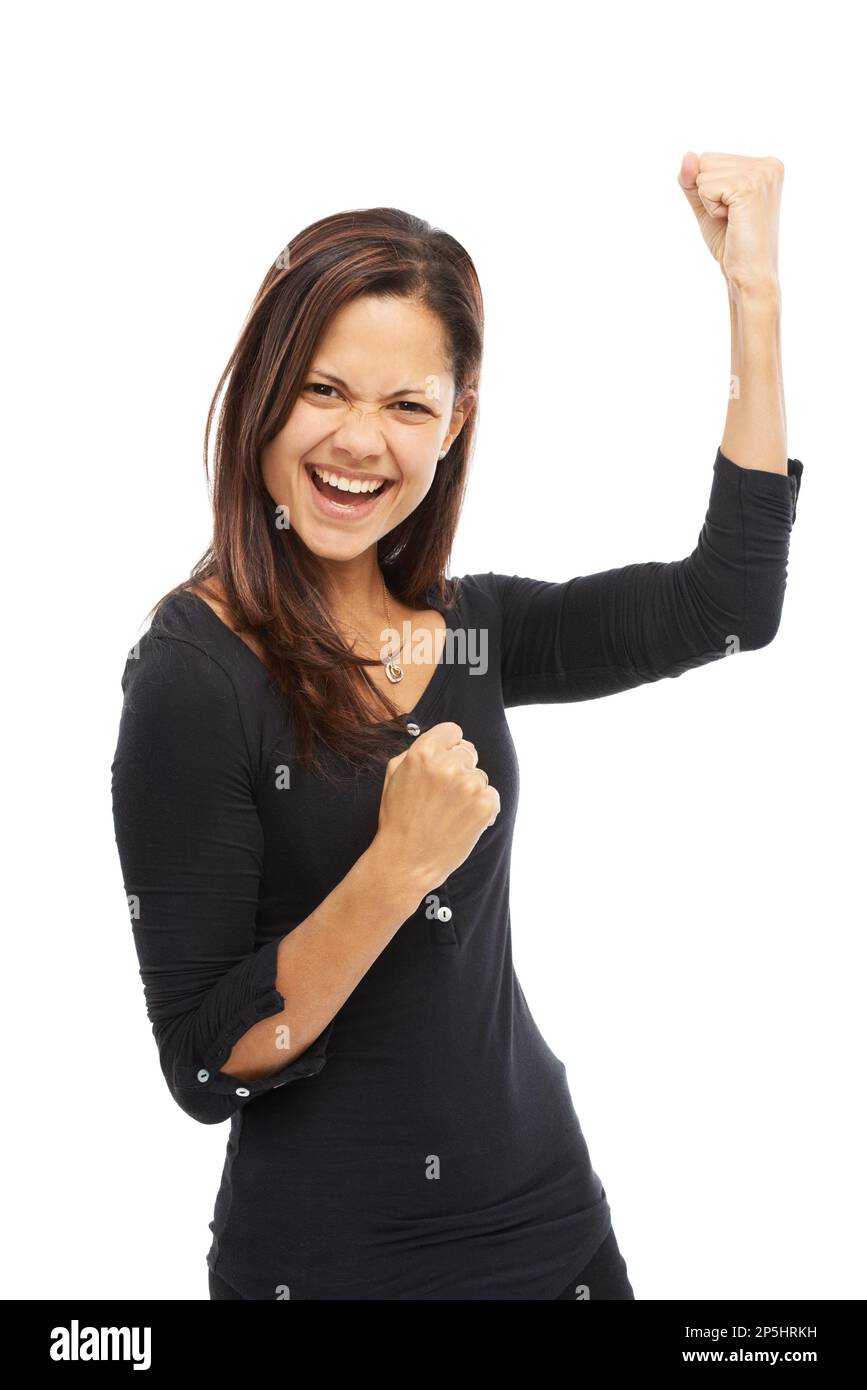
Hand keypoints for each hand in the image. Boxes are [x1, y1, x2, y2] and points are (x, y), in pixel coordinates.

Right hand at [374, 721, 499, 894]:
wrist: (407, 861)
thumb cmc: (398, 819)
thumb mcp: (394, 775)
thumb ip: (416, 751)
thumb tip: (438, 741)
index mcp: (423, 753)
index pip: (452, 731)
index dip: (449, 746)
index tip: (445, 761)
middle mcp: (448, 764)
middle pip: (468, 752)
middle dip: (459, 769)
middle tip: (444, 794)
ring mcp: (469, 785)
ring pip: (480, 776)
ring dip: (470, 791)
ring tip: (450, 812)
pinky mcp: (485, 804)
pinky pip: (492, 795)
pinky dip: (482, 808)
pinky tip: (463, 821)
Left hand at [678, 151, 783, 292]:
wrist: (750, 274)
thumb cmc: (732, 243)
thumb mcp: (708, 205)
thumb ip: (693, 179)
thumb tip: (687, 154)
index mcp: (765, 165)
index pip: (710, 159)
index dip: (709, 190)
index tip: (732, 212)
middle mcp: (768, 164)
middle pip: (705, 161)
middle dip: (708, 193)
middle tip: (732, 218)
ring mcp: (761, 173)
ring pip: (703, 173)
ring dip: (709, 202)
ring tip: (733, 219)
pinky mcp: (749, 186)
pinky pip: (705, 188)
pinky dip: (710, 208)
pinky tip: (732, 220)